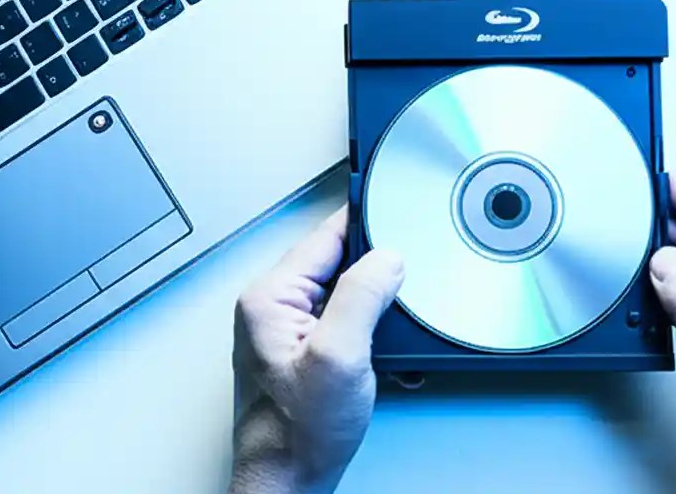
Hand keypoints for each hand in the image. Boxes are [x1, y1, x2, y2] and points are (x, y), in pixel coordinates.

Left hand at [229, 208, 404, 493]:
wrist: (286, 484)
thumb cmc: (294, 434)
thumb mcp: (339, 356)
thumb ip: (362, 297)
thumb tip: (386, 257)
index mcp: (271, 297)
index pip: (324, 237)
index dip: (366, 223)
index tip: (396, 209)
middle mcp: (273, 310)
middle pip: (338, 264)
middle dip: (377, 274)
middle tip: (405, 288)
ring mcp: (287, 333)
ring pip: (346, 296)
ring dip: (378, 311)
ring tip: (392, 333)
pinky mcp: (304, 355)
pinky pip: (345, 326)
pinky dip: (372, 336)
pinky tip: (384, 358)